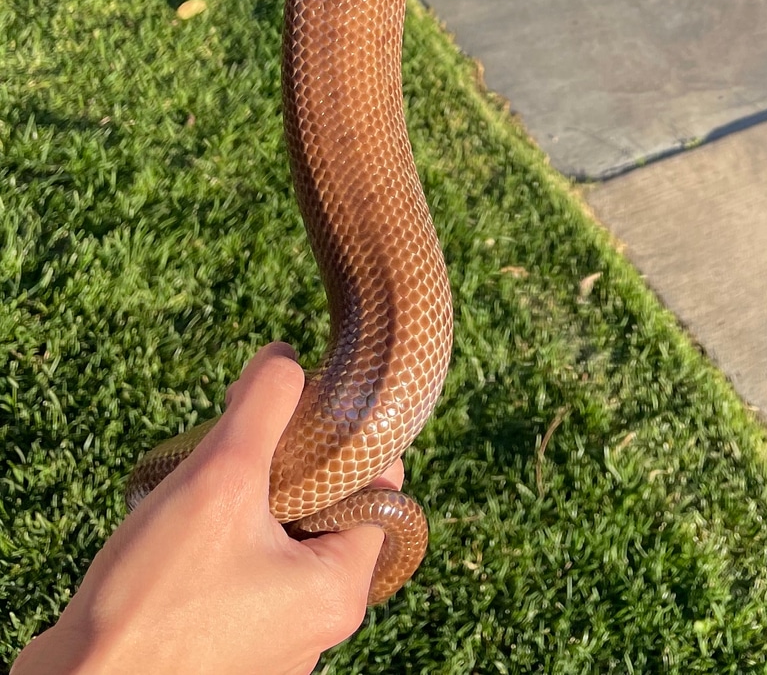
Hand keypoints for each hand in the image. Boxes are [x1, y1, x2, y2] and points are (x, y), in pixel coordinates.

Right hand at [12, 345, 399, 674]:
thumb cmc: (152, 598)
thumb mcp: (219, 478)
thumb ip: (264, 406)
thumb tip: (286, 358)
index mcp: (339, 589)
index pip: (379, 487)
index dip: (348, 434)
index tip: (304, 404)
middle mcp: (316, 621)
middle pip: (327, 508)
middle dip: (289, 459)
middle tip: (241, 432)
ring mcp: (272, 638)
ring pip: (281, 536)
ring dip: (249, 495)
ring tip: (205, 475)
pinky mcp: (228, 643)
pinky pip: (245, 569)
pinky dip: (222, 535)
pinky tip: (181, 522)